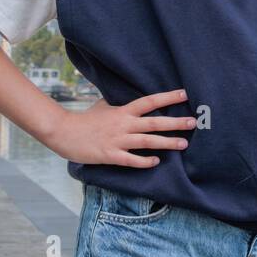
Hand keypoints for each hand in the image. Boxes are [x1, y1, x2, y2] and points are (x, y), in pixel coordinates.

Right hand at [47, 88, 194, 166]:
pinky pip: (131, 160)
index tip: (185, 94)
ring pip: (147, 141)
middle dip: (175, 123)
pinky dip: (144, 161)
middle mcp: (123, 124)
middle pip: (154, 122)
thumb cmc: (85, 119)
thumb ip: (120, 104)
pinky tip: (156, 162)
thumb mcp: (104, 106)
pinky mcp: (110, 155)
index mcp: (123, 111)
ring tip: (183, 144)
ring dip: (167, 143)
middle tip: (193, 122)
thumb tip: (131, 97)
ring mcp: (117, 140)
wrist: (63, 132)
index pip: (149, 101)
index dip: (168, 97)